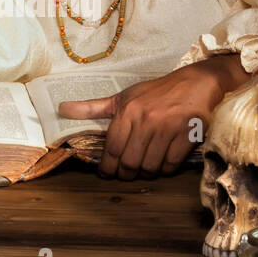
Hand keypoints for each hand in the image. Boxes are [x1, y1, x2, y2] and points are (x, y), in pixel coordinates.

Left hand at [57, 57, 249, 179]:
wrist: (196, 83)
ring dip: (146, 172)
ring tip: (145, 167)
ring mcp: (168, 128)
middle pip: (129, 162)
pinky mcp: (187, 135)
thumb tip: (62, 108)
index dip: (107, 167)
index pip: (112, 149)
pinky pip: (171, 165)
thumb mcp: (123, 97)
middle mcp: (146, 120)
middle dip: (125, 173)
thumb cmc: (156, 92)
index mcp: (128, 111)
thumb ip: (92, 108)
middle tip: (126, 173)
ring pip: (150, 166)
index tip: (107, 173)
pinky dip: (165, 169)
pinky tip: (163, 162)